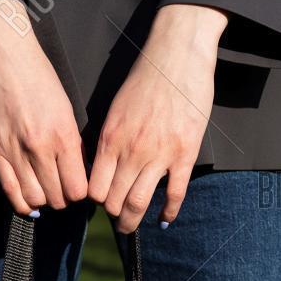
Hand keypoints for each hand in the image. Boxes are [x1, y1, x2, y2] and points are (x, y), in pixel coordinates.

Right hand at [0, 0, 87, 213]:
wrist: (2, 52)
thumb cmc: (36, 74)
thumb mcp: (65, 106)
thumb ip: (72, 141)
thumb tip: (77, 170)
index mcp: (63, 134)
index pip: (78, 188)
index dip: (79, 194)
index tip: (76, 189)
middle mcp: (40, 147)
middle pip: (57, 198)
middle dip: (62, 199)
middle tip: (60, 191)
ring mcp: (15, 151)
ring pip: (35, 199)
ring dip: (42, 201)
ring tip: (44, 192)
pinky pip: (10, 192)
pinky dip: (22, 204)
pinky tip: (28, 202)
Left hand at [88, 4, 226, 232]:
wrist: (178, 54)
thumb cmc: (146, 78)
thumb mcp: (116, 108)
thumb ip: (110, 139)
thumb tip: (104, 167)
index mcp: (111, 138)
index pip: (95, 188)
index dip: (97, 201)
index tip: (102, 202)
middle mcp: (132, 150)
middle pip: (114, 201)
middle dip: (114, 216)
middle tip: (117, 220)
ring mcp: (159, 154)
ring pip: (139, 203)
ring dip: (133, 222)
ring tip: (132, 227)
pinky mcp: (184, 154)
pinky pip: (174, 194)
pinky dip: (169, 212)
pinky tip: (164, 220)